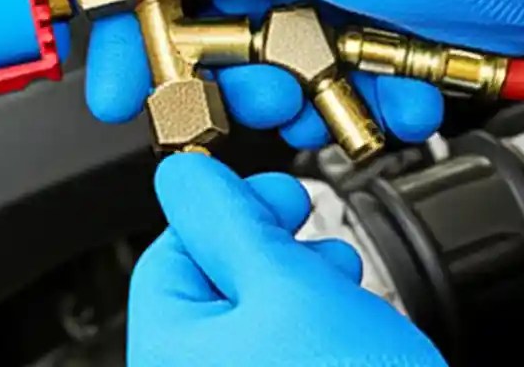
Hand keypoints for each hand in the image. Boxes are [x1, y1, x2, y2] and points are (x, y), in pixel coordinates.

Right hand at [87, 0, 523, 143]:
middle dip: (248, 87)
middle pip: (227, 56)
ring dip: (320, 105)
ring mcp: (342, 12)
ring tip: (350, 91)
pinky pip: (361, 101)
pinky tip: (401, 89)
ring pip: (295, 90)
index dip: (137, 43)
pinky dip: (382, 106)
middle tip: (272, 91)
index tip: (115, 93)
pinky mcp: (389, 47)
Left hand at [128, 153, 446, 366]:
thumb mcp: (288, 286)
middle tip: (319, 243)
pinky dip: (317, 333)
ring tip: (346, 289)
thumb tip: (181, 174)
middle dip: (276, 252)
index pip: (172, 252)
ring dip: (303, 288)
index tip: (280, 196)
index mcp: (170, 354)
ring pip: (259, 322)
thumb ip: (231, 223)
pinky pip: (286, 358)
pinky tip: (354, 330)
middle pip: (218, 287)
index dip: (229, 212)